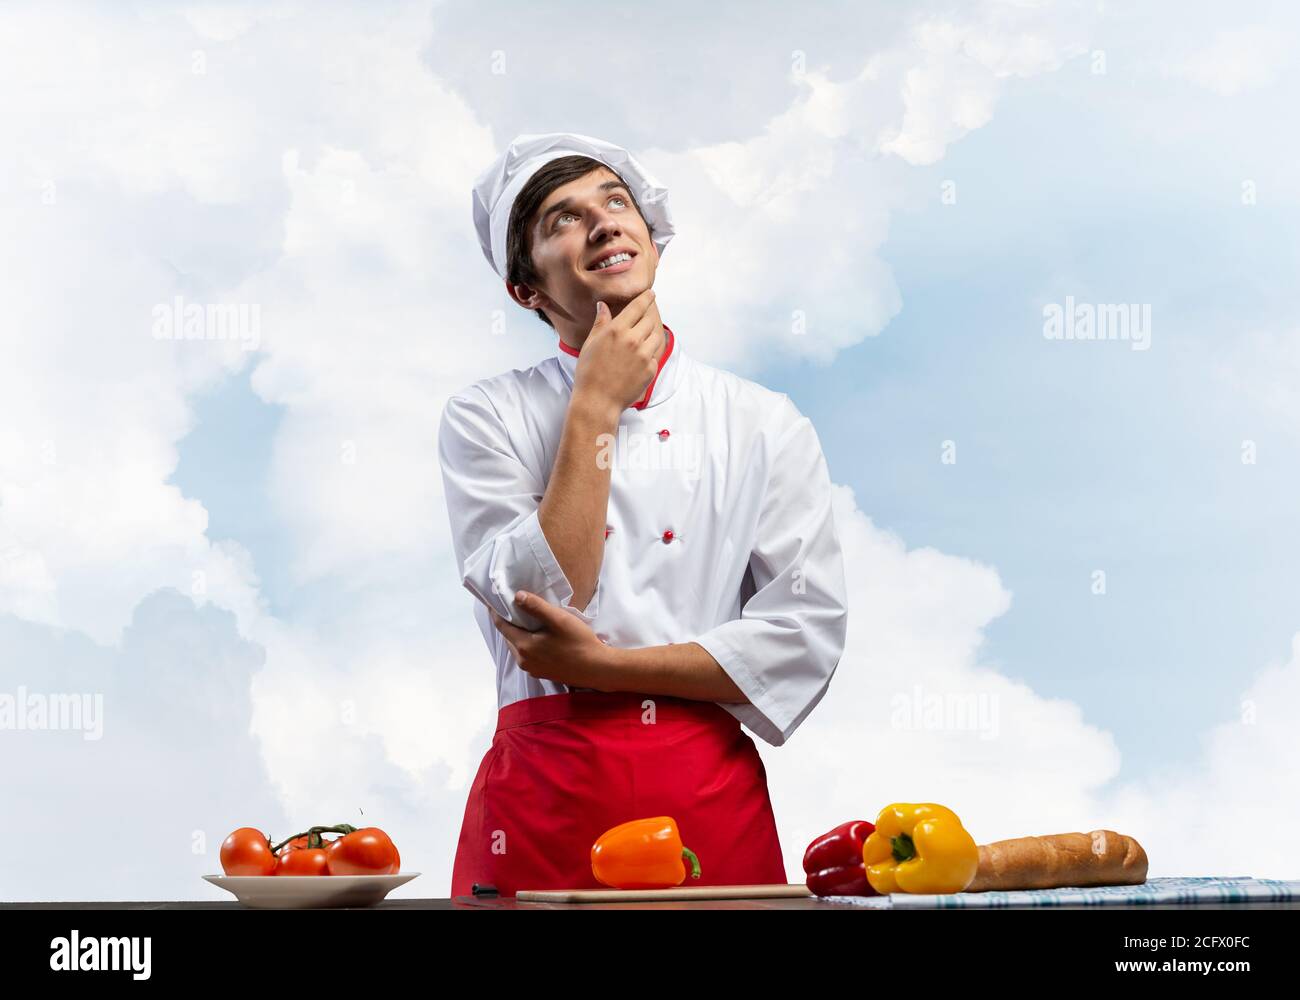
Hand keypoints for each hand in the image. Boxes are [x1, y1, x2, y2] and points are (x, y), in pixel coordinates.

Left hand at [489, 591, 615, 689]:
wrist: (597, 669)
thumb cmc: (579, 643)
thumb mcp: (559, 620)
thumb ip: (536, 607)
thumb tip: (517, 596)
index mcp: (524, 647)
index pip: (502, 626)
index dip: (496, 612)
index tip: (494, 599)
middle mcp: (523, 661)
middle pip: (509, 637)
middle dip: (509, 621)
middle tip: (513, 605)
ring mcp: (532, 669)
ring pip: (519, 646)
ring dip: (519, 632)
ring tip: (526, 617)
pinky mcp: (542, 673)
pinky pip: (528, 654)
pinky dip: (528, 642)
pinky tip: (539, 635)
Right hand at [572, 288, 661, 412]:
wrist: (598, 401)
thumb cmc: (589, 372)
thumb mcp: (591, 343)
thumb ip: (601, 322)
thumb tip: (603, 305)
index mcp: (617, 330)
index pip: (637, 307)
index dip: (646, 298)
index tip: (651, 294)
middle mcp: (633, 340)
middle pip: (649, 321)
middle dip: (646, 319)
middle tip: (641, 321)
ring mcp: (644, 356)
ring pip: (656, 336)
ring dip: (650, 335)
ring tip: (641, 340)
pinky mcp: (651, 370)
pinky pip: (655, 355)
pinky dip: (649, 354)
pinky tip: (638, 359)